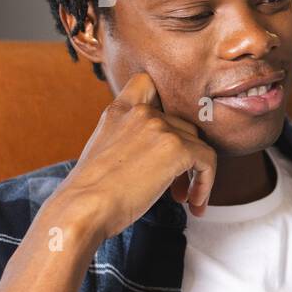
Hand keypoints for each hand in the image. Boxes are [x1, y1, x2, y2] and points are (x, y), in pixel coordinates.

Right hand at [53, 71, 217, 239]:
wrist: (84, 209)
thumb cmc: (91, 192)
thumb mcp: (104, 151)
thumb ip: (127, 138)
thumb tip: (153, 153)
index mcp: (118, 111)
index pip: (146, 83)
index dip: (166, 102)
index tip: (171, 134)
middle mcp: (140, 112)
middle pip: (182, 126)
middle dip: (184, 157)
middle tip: (176, 187)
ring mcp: (159, 127)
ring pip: (198, 144)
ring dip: (195, 174)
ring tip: (185, 199)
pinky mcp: (176, 148)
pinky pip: (208, 161)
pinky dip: (206, 184)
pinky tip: (195, 203)